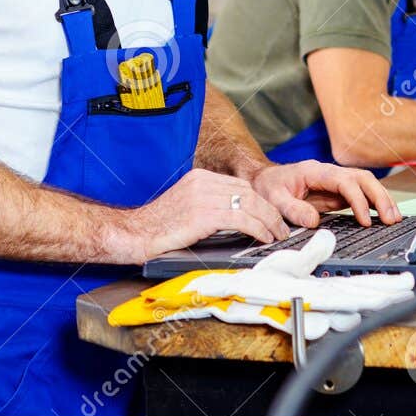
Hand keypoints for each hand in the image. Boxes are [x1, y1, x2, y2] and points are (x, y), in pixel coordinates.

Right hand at [117, 168, 290, 261]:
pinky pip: (241, 218)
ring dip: (268, 221)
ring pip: (250, 204)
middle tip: (280, 227)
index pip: (240, 185)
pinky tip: (264, 237)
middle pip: (249, 192)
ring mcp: (203, 196)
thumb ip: (209, 205)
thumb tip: (237, 218)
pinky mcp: (203, 214)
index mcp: (199, 177)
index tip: (270, 215)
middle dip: (269, 210)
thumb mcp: (186, 207)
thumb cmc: (158, 227)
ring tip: (277, 234)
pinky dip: (258, 228)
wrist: (134, 234)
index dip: (260, 201)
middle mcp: (203, 182)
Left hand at [250, 160, 401, 228]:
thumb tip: (314, 221)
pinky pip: (360, 194)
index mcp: (315, 171)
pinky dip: (374, 204)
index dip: (358, 200)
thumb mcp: (273, 199)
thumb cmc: (267, 187)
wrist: (261, 179)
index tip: (365, 220)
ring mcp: (334, 181)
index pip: (345, 182)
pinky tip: (383, 215)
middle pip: (362, 178)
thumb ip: (292, 209)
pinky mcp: (336, 191)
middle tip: (391, 219)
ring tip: (394, 219)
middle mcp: (329, 173)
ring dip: (381, 199)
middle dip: (379, 197)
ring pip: (365, 184)